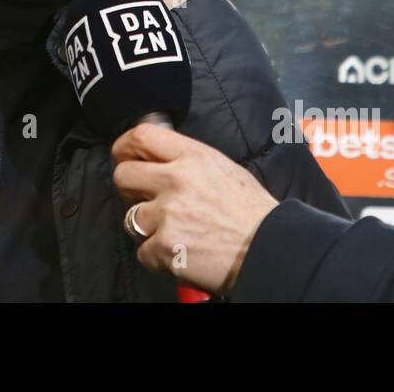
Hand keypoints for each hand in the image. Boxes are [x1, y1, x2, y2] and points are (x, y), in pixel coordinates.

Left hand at [112, 123, 278, 295]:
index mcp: (194, 156)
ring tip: (174, 231)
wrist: (271, 250)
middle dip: (130, 190)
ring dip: (147, 227)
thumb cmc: (252, 212)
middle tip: (145, 200)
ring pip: (131, 218)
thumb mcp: (224, 169)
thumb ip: (188, 161)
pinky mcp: (165, 247)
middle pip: (123, 175)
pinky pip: (143, 251)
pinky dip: (158, 256)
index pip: (142, 136)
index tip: (124, 157)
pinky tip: (181, 252)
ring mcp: (168, 214)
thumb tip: (157, 159)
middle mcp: (176, 180)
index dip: (125, 147)